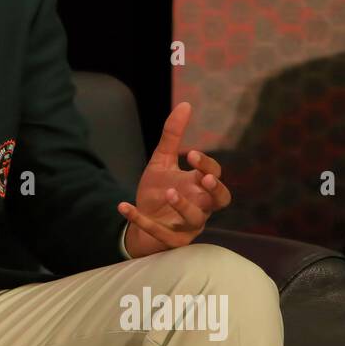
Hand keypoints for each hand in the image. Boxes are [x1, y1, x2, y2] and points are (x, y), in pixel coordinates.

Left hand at [118, 101, 231, 257]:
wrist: (139, 224)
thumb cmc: (157, 192)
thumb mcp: (161, 162)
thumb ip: (172, 136)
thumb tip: (186, 104)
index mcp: (199, 187)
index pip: (214, 175)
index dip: (207, 166)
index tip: (190, 154)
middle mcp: (200, 207)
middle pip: (221, 200)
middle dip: (215, 189)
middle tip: (202, 178)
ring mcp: (187, 227)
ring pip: (196, 220)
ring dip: (183, 205)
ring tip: (167, 191)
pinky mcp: (170, 241)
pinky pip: (160, 234)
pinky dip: (141, 220)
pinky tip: (123, 205)